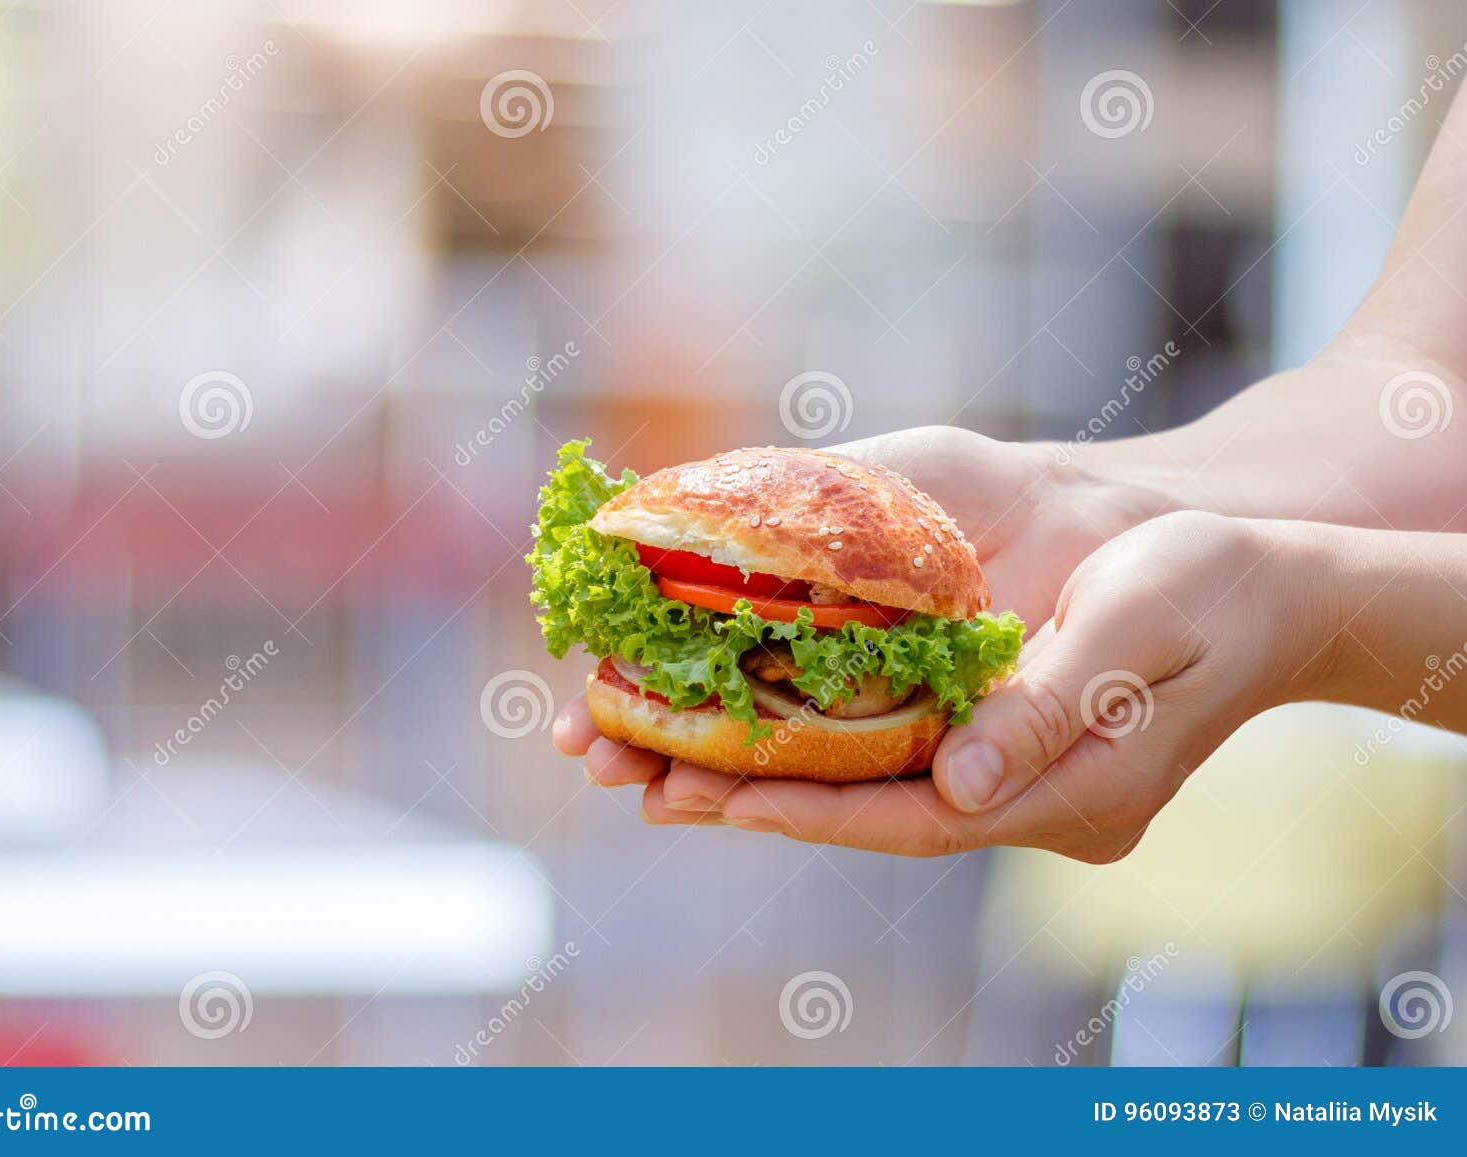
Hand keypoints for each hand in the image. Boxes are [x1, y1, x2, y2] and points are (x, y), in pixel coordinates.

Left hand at [553, 426, 1179, 796]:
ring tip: (652, 750)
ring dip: (764, 762)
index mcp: (1069, 794)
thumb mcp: (1136, 630)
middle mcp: (1024, 800)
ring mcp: (1010, 775)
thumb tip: (959, 786)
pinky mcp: (996, 739)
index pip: (913, 820)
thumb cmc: (1213, 593)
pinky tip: (742, 705)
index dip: (807, 808)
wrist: (1272, 589)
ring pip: (866, 780)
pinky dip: (813, 729)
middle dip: (752, 792)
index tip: (706, 794)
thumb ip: (1048, 711)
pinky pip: (889, 744)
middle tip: (634, 778)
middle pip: (868, 809)